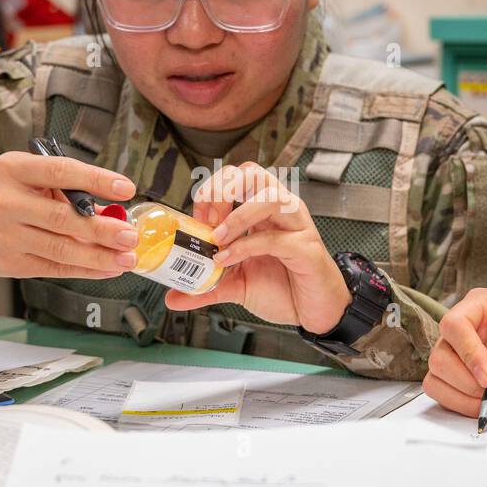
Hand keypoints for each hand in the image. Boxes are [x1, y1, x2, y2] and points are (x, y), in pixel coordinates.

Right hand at [0, 151, 137, 278]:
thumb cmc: (9, 192)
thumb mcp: (30, 175)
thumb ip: (67, 189)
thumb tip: (113, 212)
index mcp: (14, 170)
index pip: (61, 172)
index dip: (96, 180)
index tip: (126, 189)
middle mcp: (5, 202)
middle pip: (62, 218)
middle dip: (102, 230)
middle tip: (131, 236)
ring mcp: (5, 236)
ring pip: (61, 250)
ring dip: (99, 256)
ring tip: (127, 258)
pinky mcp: (9, 263)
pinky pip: (54, 268)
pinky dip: (85, 270)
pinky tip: (107, 268)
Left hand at [165, 162, 349, 332]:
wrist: (315, 312)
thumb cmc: (283, 289)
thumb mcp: (236, 286)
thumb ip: (206, 287)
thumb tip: (172, 297)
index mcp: (263, 212)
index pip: (236, 179)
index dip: (212, 190)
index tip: (196, 215)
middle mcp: (281, 211)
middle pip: (253, 174)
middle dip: (223, 187)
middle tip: (206, 214)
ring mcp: (296, 226)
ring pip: (269, 197)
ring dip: (237, 215)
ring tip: (217, 238)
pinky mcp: (306, 248)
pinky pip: (275, 238)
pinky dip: (246, 246)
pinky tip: (228, 259)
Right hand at [424, 287, 486, 417]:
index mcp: (480, 306)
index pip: (455, 324)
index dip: (467, 352)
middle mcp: (466, 331)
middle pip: (441, 356)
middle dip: (466, 381)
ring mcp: (463, 357)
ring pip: (437, 378)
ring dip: (464, 397)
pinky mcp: (466, 380)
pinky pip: (446, 395)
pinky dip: (465, 406)